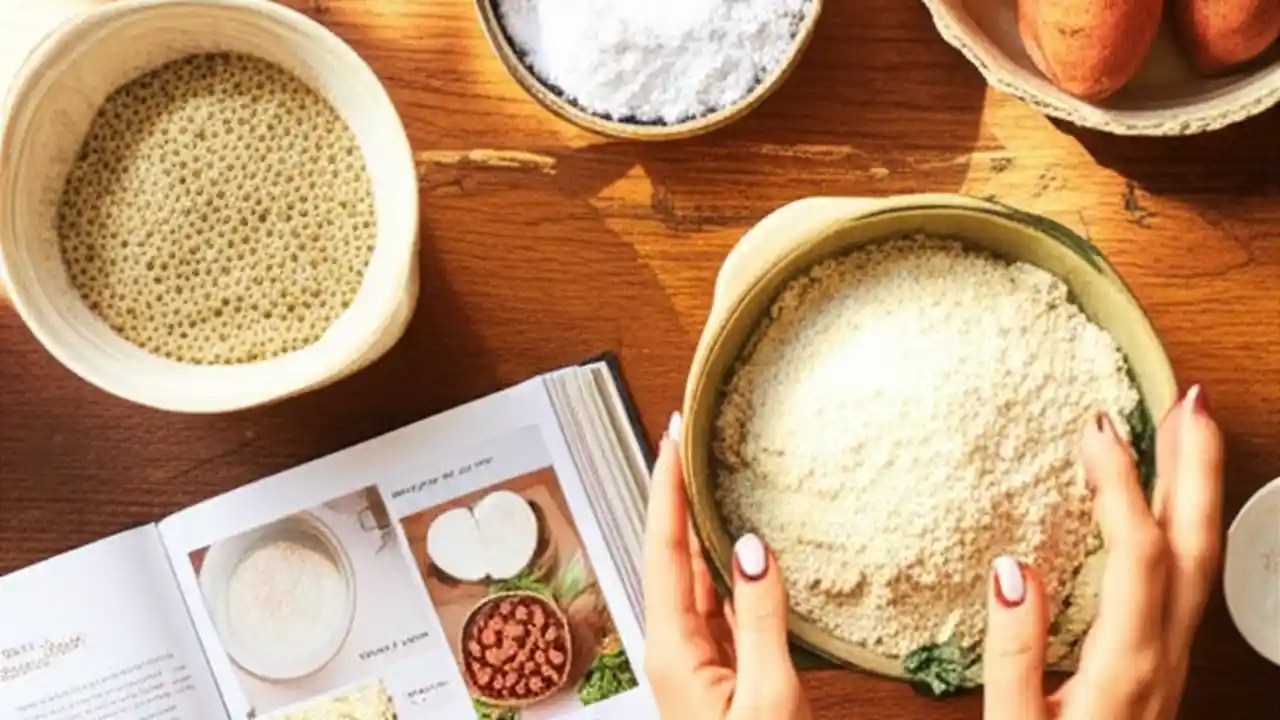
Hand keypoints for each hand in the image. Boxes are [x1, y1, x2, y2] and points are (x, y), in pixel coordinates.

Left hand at [643, 412, 811, 719]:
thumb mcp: (768, 697)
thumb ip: (761, 618)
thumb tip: (751, 545)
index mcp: (673, 646)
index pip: (663, 546)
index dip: (666, 487)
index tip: (672, 435)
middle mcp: (675, 643)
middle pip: (671, 551)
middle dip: (677, 492)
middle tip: (690, 437)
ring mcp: (695, 654)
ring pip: (695, 572)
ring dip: (701, 522)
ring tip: (713, 470)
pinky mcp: (718, 666)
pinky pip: (720, 599)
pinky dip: (728, 562)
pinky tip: (743, 540)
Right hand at [984, 385, 1223, 719]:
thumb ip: (1011, 650)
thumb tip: (1011, 568)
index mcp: (1126, 665)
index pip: (1136, 554)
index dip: (1120, 486)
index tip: (1097, 429)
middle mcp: (1162, 655)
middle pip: (1195, 545)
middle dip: (1196, 466)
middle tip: (1189, 400)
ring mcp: (1170, 657)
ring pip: (1199, 559)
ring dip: (1197, 489)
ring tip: (1185, 433)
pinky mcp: (1162, 660)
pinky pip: (1186, 576)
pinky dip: (1180, 524)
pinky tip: (1161, 508)